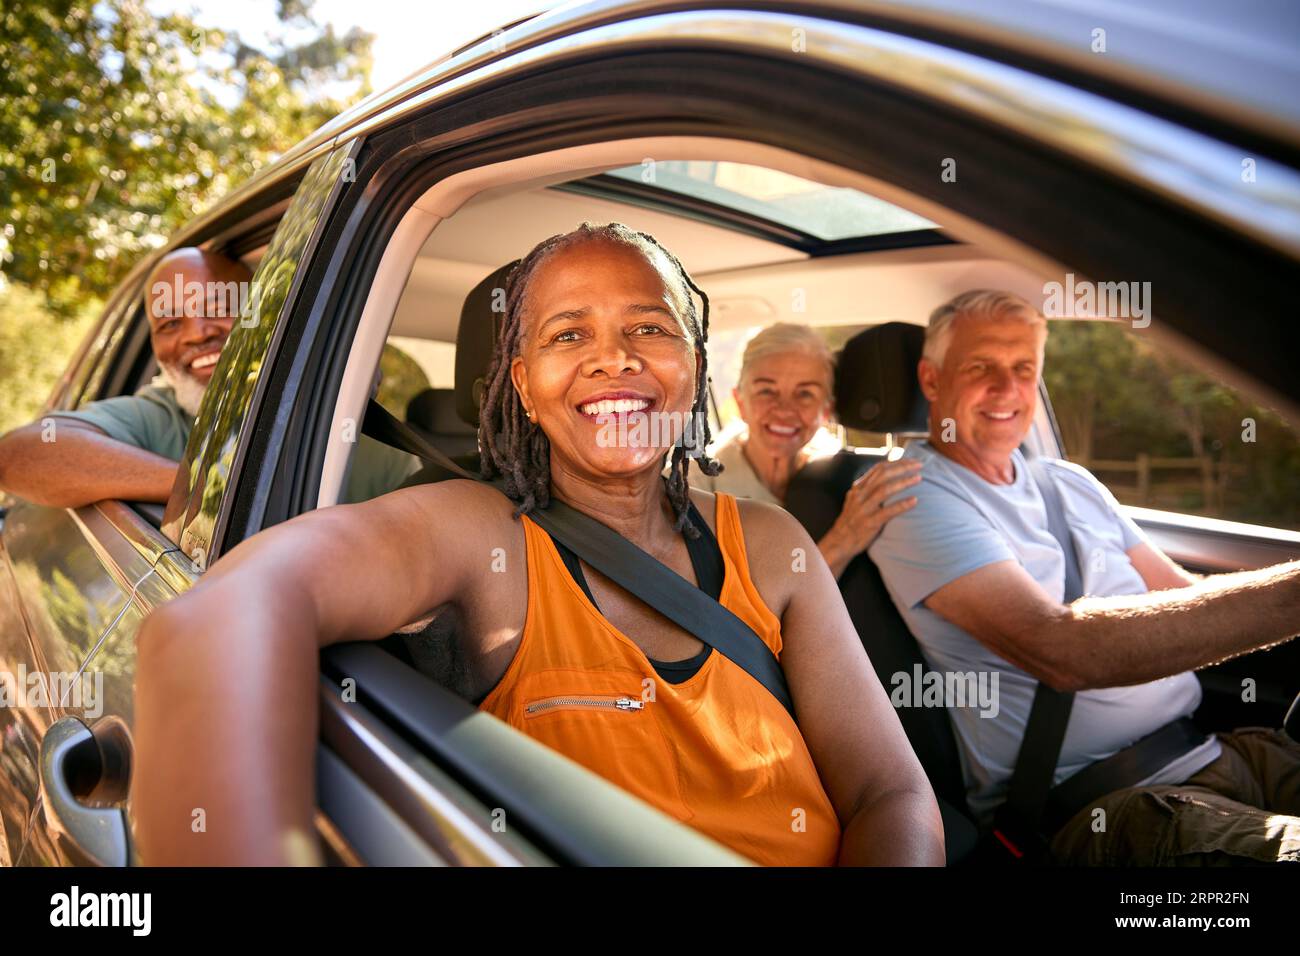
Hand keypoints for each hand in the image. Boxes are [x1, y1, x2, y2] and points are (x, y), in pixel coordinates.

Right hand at [818, 459, 921, 577]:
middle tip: (919, 465)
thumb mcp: (855, 500)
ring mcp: (864, 509)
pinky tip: (914, 501)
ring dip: (903, 482)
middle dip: (902, 468)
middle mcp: (860, 495)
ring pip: (884, 490)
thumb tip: (886, 477)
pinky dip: (902, 505)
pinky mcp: (869, 523)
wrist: (839, 542)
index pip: (878, 469)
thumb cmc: (852, 521)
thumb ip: (868, 488)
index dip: (896, 463)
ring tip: (918, 478)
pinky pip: (888, 512)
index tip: (911, 461)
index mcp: (858, 488)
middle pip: (883, 475)